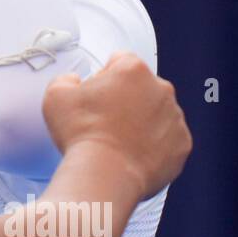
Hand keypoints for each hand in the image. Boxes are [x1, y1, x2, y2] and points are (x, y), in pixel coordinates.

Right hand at [41, 52, 192, 201]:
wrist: (104, 175)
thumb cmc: (82, 135)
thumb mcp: (55, 96)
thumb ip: (66, 79)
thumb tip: (73, 82)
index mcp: (132, 70)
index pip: (119, 61)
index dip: (104, 77)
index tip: (96, 95)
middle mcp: (160, 89)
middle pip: (141, 87)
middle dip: (126, 99)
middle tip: (104, 121)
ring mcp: (175, 117)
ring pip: (156, 112)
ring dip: (141, 121)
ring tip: (118, 140)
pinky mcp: (182, 144)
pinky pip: (168, 139)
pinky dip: (154, 145)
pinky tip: (133, 153)